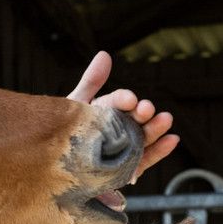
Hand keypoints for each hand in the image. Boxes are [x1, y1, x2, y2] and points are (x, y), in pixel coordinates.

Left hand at [68, 51, 178, 182]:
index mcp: (102, 111)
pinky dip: (159, 151)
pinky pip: (144, 160)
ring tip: (165, 120)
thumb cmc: (61, 134)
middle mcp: (116, 129)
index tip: (130, 99)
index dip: (123, 99)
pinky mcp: (127, 169)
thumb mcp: (73, 107)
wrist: (50, 169)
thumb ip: (91, 82)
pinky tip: (172, 140)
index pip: (115, 102)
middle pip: (133, 119)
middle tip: (146, 109)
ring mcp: (123, 148)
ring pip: (142, 138)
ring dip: (155, 129)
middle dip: (142, 114)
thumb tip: (105, 54)